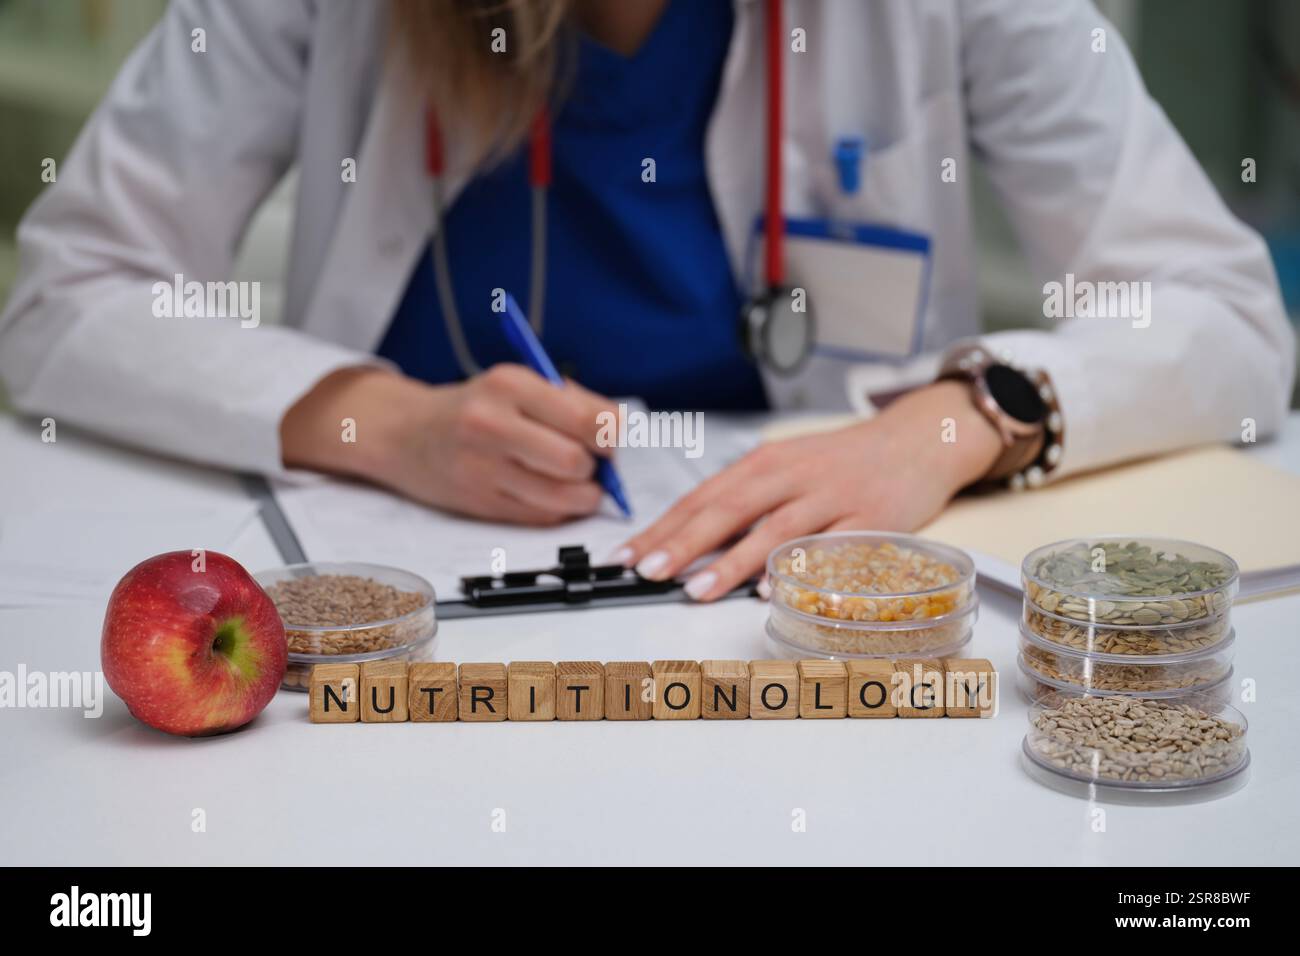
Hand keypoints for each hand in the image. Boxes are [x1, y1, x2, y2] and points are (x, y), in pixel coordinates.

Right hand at [281, 364, 617, 524]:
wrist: (406, 434)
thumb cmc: (476, 406)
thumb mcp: (518, 384)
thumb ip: (572, 403)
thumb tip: (622, 435)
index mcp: (509, 384)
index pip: (588, 419)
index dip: (612, 436)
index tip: (612, 440)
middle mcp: (492, 424)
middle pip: (575, 461)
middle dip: (595, 467)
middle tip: (590, 462)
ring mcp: (482, 468)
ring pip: (562, 497)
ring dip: (583, 495)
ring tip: (577, 482)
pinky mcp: (480, 503)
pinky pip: (542, 517)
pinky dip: (559, 510)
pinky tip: (550, 493)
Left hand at [615, 381, 1003, 599]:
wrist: (918, 440)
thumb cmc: (843, 462)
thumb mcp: (786, 468)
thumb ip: (745, 501)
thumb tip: (690, 541)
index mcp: (765, 462)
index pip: (702, 496)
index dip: (662, 527)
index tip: (626, 556)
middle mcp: (791, 475)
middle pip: (728, 509)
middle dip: (683, 543)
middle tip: (646, 571)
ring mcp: (831, 496)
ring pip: (773, 529)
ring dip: (731, 562)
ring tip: (695, 590)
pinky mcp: (868, 518)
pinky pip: (828, 547)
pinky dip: (797, 567)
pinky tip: (770, 588)